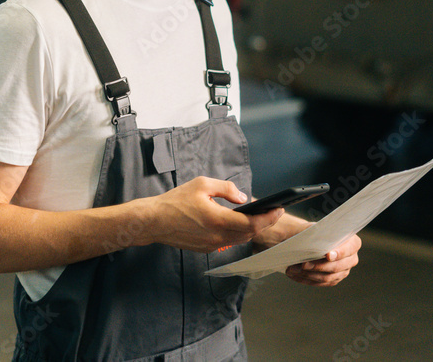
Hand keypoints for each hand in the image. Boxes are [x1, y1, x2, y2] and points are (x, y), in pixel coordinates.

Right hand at [148, 176, 283, 252]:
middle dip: (263, 223)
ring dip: (250, 229)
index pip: (252, 224)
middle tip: (271, 212)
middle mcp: (217, 237)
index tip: (278, 209)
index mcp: (218, 220)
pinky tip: (235, 223)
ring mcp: (212, 245)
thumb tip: (242, 198)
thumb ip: (226, 188)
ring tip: (256, 217)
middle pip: (249, 234)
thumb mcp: (202, 184)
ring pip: (239, 239)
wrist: (154, 221)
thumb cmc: (175, 201)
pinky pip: (227, 242)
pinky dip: (236, 233)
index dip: (268, 217)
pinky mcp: (206, 248)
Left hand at [285, 234, 360, 286]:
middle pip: (338, 267)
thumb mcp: (314, 229)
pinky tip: (294, 274)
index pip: (350, 248)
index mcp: (352, 242)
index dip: (339, 253)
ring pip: (328, 277)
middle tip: (304, 264)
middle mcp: (351, 258)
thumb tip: (316, 242)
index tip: (328, 255)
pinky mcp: (334, 279)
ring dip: (309, 274)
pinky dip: (306, 279)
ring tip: (293, 269)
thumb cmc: (313, 232)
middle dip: (319, 266)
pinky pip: (320, 283)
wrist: (307, 240)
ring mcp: (343, 271)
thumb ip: (317, 234)